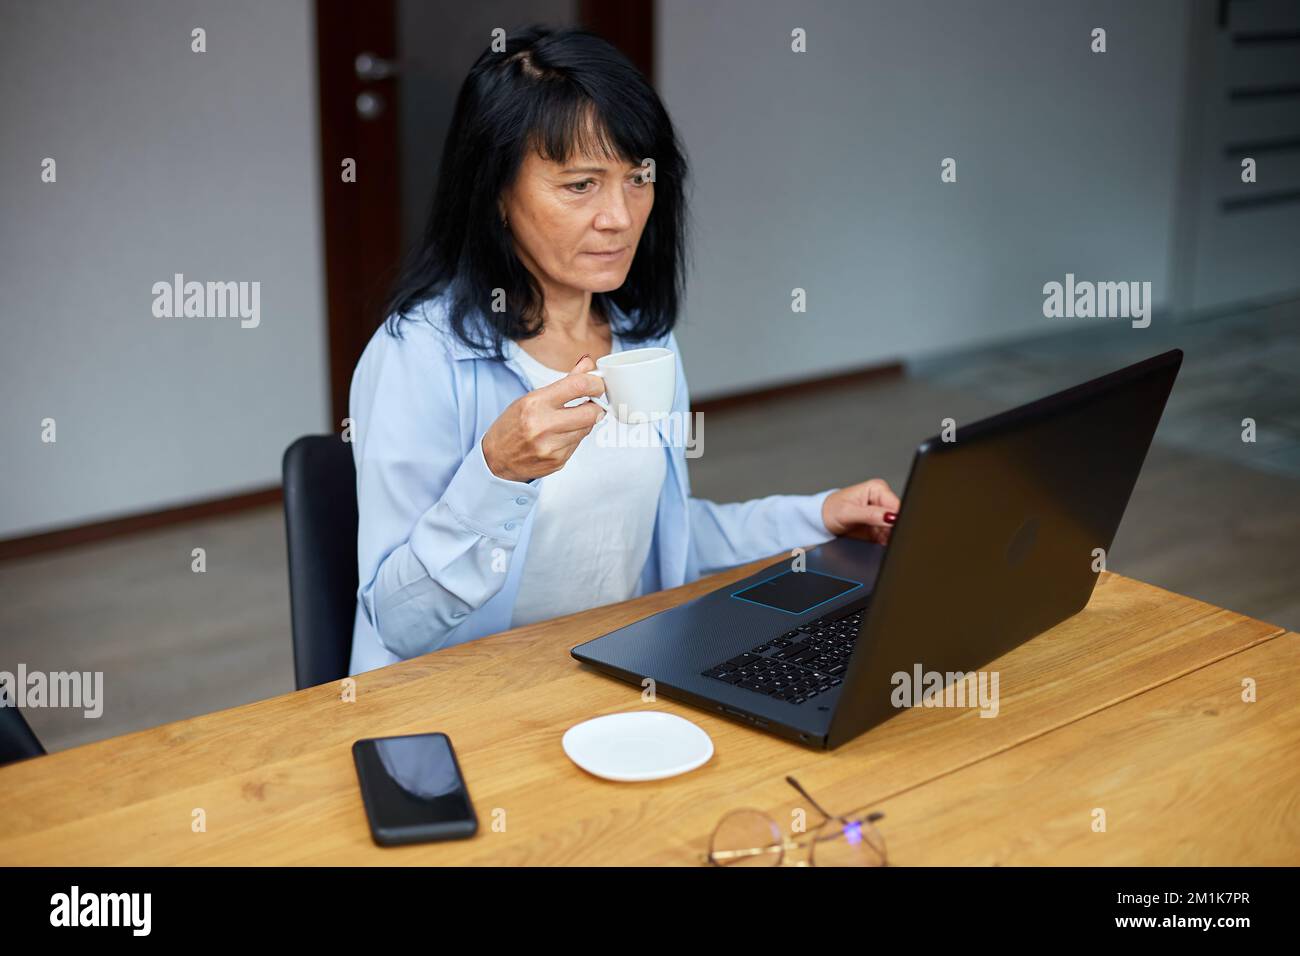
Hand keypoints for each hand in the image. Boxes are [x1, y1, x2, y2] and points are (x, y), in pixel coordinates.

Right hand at [481, 354, 606, 481]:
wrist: (496, 459)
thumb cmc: (512, 425)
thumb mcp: (532, 398)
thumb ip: (564, 383)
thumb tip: (587, 364)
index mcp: (535, 403)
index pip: (577, 386)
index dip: (595, 383)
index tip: (598, 384)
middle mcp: (543, 425)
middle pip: (591, 413)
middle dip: (597, 406)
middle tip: (593, 403)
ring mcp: (551, 446)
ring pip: (587, 429)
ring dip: (584, 423)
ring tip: (569, 420)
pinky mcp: (557, 461)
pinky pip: (578, 445)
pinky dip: (574, 438)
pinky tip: (559, 437)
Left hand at [821, 478, 900, 544]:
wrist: (822, 521)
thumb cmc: (831, 510)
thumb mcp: (848, 512)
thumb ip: (871, 515)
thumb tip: (890, 517)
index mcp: (877, 489)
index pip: (896, 504)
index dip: (896, 518)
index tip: (890, 528)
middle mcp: (881, 500)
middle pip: (897, 517)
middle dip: (892, 529)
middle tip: (880, 534)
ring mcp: (881, 515)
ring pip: (894, 529)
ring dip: (888, 537)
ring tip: (873, 537)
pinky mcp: (879, 527)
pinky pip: (888, 537)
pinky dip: (884, 541)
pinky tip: (875, 541)